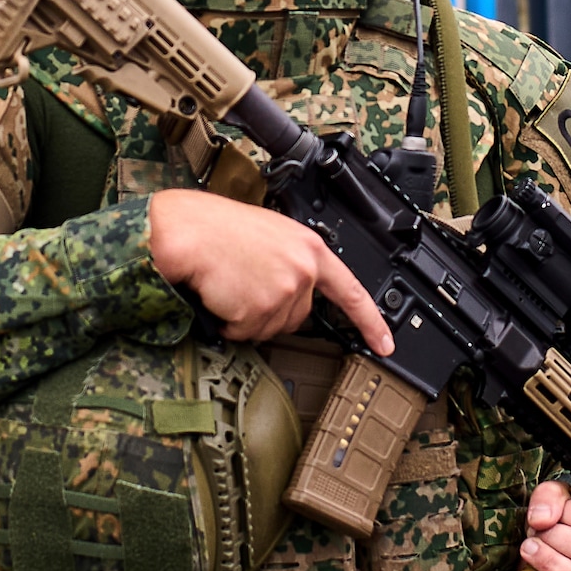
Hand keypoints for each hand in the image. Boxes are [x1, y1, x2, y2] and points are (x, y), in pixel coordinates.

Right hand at [146, 189, 392, 353]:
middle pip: (298, 318)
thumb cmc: (213, 227)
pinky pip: (244, 334)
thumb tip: (294, 293)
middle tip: (242, 284)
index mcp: (309, 247)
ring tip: (228, 283)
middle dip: (270, 312)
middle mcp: (304, 269)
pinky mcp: (261, 308)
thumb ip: (292, 261)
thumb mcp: (269, 235)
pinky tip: (218, 293)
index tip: (385, 343)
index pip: (350, 291)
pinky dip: (227, 323)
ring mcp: (284, 290)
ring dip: (244, 317)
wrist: (184, 230)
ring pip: (269, 329)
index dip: (370, 321)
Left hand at [520, 480, 570, 570]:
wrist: (547, 546)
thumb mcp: (558, 496)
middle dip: (553, 539)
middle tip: (535, 533)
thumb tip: (542, 519)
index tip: (550, 514)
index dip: (567, 514)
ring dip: (548, 563)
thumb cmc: (560, 523)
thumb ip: (550, 496)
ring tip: (530, 550)